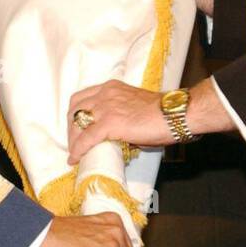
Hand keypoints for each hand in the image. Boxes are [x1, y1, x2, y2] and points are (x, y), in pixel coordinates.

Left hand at [66, 79, 233, 161]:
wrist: (174, 114)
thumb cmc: (163, 113)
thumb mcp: (134, 106)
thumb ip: (120, 114)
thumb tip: (115, 135)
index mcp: (111, 88)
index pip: (83, 98)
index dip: (76, 114)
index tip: (78, 128)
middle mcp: (105, 94)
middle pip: (75, 109)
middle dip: (71, 127)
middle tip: (75, 143)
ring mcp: (105, 107)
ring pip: (77, 124)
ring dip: (73, 140)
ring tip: (76, 153)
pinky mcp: (109, 123)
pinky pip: (86, 138)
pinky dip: (78, 149)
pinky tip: (76, 158)